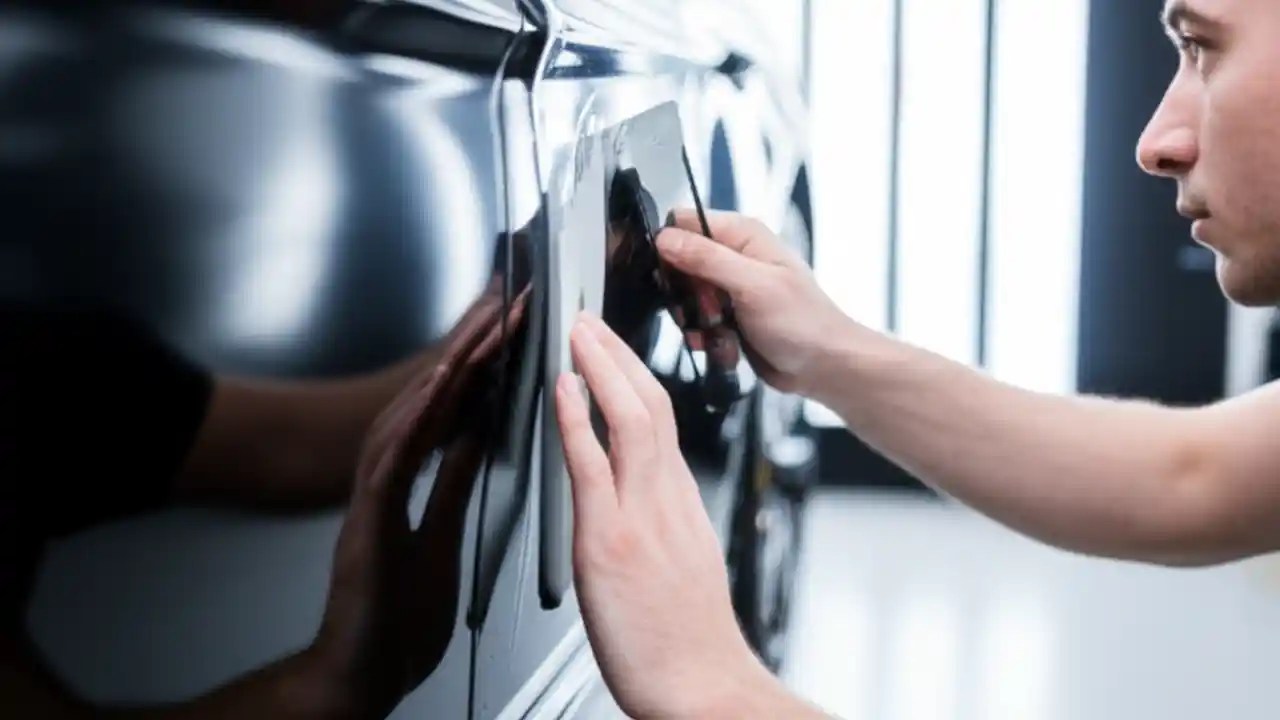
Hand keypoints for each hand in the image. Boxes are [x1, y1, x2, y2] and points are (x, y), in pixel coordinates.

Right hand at [307, 287, 523, 718]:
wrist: (358, 676)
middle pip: (431, 406)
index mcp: (412, 485)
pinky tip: (433, 398)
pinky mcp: (367, 530)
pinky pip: (390, 469)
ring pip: (408, 423)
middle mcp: (388, 484)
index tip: (515, 329)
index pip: (454, 413)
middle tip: (504, 307)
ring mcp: (373, 504)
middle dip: (469, 353)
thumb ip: (451, 481)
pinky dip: (412, 428)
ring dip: (443, 377)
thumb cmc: (395, 616)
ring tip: (476, 333)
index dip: (484, 368)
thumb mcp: (438, 533)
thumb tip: (478, 437)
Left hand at [554, 313, 789, 718]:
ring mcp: (642, 516)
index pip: (661, 420)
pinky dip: (576, 417)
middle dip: (618, 353)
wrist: (702, 689)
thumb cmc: (688, 641)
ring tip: (577, 329)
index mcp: (681, 503)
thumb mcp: (687, 566)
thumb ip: (666, 524)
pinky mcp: (610, 542)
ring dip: (600, 365)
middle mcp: (667, 498)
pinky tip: (564, 387)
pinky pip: (592, 464)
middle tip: (590, 319)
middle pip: (650, 403)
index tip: (615, 350)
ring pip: (630, 418)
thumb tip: (645, 503)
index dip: (635, 376)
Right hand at [656, 210, 852, 397]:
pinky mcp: (726, 316)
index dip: (669, 245)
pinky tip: (723, 345)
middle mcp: (733, 255)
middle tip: (704, 309)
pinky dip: (705, 336)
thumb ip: (707, 259)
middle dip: (684, 292)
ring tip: (717, 331)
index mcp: (742, 234)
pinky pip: (697, 321)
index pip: (685, 221)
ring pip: (685, 296)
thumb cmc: (800, 322)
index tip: (671, 275)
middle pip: (679, 262)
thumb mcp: (752, 285)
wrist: (824, 366)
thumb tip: (664, 238)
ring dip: (695, 318)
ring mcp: (729, 287)